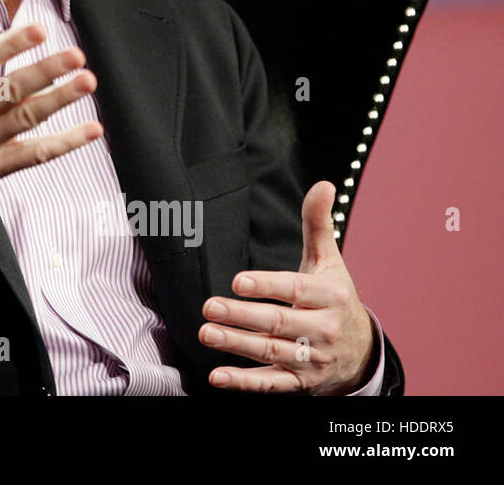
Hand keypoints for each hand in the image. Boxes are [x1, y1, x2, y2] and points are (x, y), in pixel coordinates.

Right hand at [0, 0, 103, 220]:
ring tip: (87, 82)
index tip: (39, 29)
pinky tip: (90, 130)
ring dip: (60, 99)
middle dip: (46, 71)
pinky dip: (64, 144)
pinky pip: (34, 155)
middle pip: (11, 89)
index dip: (11, 44)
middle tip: (76, 55)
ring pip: (27, 118)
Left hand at [200, 181, 376, 392]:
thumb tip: (322, 184)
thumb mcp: (329, 262)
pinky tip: (218, 377)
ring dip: (237, 346)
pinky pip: (272, 384)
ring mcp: (312, 359)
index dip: (267, 285)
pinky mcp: (301, 382)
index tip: (237, 281)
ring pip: (272, 353)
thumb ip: (319, 224)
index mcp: (330, 297)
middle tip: (209, 307)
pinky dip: (245, 383)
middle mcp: (323, 329)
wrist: (362, 353)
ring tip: (206, 333)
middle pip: (279, 323)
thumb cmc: (335, 299)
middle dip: (243, 316)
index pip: (295, 290)